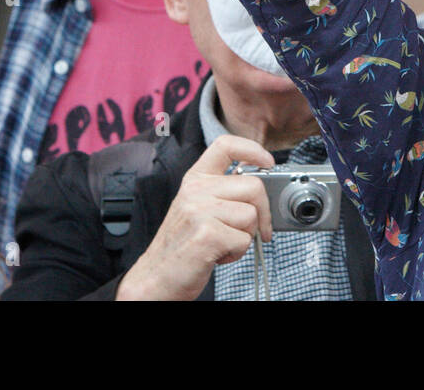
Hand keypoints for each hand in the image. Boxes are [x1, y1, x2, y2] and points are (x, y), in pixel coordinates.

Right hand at [115, 135, 274, 300]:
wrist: (156, 278)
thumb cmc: (183, 245)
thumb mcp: (197, 207)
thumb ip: (223, 191)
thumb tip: (262, 182)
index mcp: (195, 179)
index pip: (225, 145)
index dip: (252, 149)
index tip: (267, 162)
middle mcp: (195, 189)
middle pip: (254, 186)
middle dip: (262, 212)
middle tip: (254, 230)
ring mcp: (199, 211)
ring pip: (251, 215)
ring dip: (245, 236)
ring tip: (222, 242)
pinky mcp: (207, 234)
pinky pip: (244, 240)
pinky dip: (237, 253)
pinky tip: (217, 254)